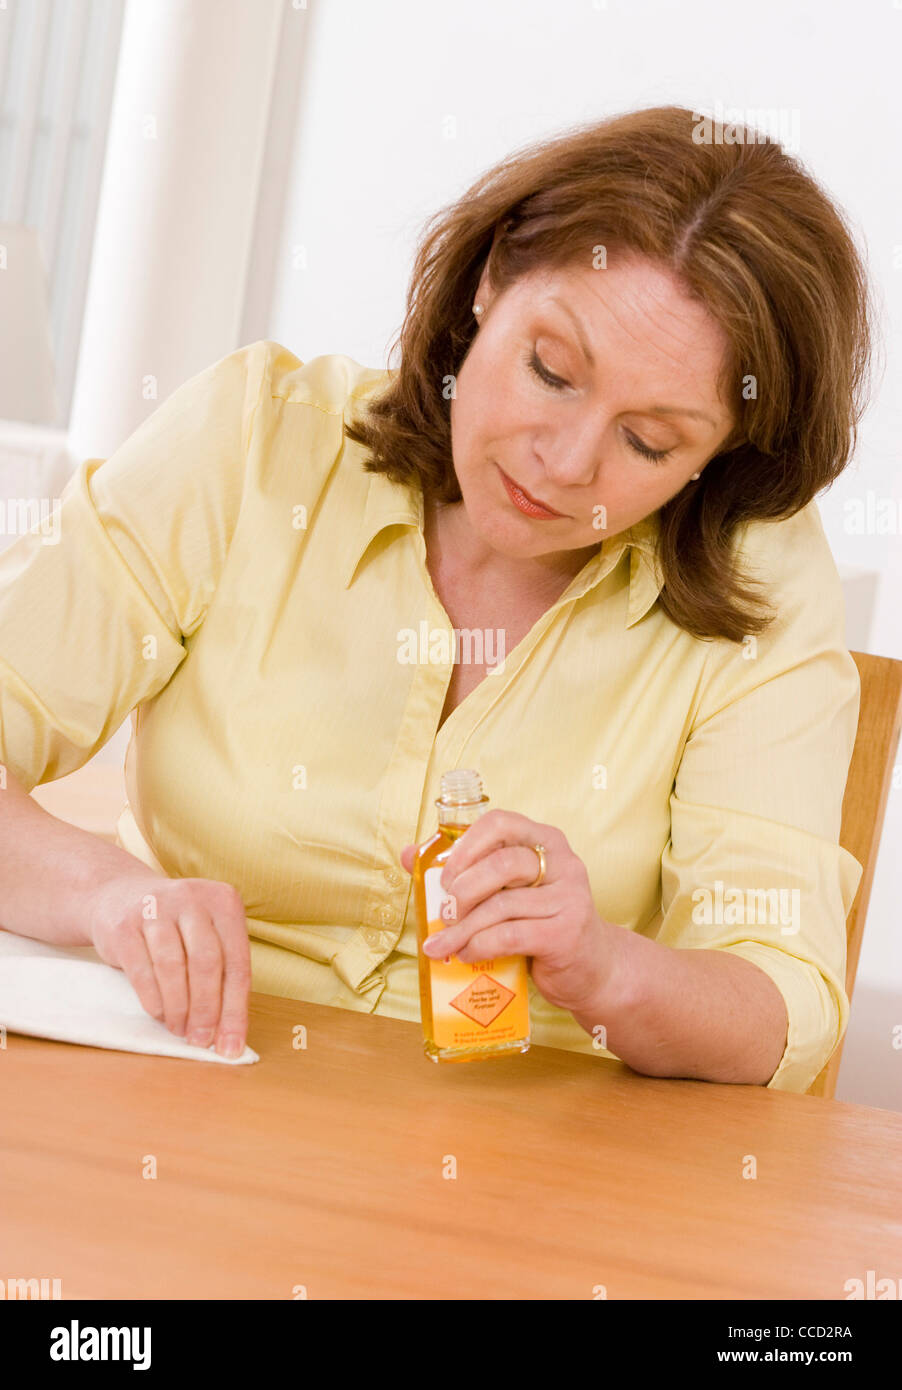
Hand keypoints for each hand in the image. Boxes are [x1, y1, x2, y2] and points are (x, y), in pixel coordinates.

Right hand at [84, 871, 250, 1057]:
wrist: (120, 897)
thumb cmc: (175, 928)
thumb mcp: (206, 936)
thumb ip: (221, 974)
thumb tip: (229, 1032)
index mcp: (224, 901)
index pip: (238, 962)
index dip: (236, 1009)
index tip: (231, 1046)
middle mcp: (192, 897)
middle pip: (207, 963)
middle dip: (207, 1010)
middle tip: (201, 1040)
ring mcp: (156, 907)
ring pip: (174, 967)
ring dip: (179, 1008)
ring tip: (180, 1029)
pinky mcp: (125, 924)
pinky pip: (142, 970)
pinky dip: (153, 999)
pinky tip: (159, 1014)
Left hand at [401, 809, 618, 1016]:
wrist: (592, 969)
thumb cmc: (541, 922)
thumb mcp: (509, 890)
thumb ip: (467, 871)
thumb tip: (409, 855)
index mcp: (546, 842)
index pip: (501, 823)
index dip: (467, 844)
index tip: (445, 873)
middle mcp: (563, 864)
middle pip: (502, 864)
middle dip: (463, 889)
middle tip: (444, 910)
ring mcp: (568, 899)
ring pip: (502, 906)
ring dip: (462, 928)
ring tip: (442, 944)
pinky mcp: (565, 934)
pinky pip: (511, 936)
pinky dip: (480, 946)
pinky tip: (467, 954)